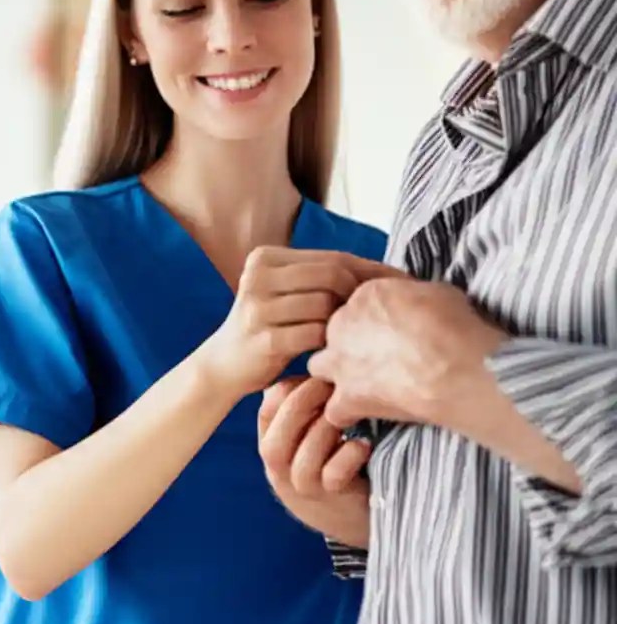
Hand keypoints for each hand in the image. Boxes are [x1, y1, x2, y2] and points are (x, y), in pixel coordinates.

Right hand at [199, 247, 397, 398]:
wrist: (223, 366)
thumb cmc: (268, 328)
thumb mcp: (283, 293)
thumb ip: (318, 278)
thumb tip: (385, 272)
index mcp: (264, 257)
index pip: (333, 257)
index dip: (371, 271)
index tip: (401, 286)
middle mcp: (258, 276)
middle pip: (333, 275)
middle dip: (361, 295)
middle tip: (379, 317)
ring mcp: (258, 307)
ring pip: (326, 304)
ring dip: (345, 323)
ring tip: (351, 338)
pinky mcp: (264, 339)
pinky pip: (315, 334)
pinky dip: (330, 344)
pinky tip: (333, 354)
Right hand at [258, 376, 370, 547]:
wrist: (355, 517)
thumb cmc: (334, 464)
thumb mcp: (309, 438)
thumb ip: (304, 412)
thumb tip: (311, 368)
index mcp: (272, 449)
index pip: (264, 415)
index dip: (286, 390)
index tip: (312, 374)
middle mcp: (281, 473)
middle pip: (275, 442)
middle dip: (301, 405)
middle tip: (328, 385)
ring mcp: (305, 491)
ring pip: (303, 460)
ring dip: (325, 430)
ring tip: (347, 414)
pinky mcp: (333, 502)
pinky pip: (333, 478)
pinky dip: (347, 456)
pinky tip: (363, 445)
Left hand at [308, 278, 507, 431]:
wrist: (456, 365)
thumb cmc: (454, 327)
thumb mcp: (436, 293)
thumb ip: (413, 299)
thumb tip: (416, 309)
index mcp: (365, 295)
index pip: (358, 305)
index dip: (374, 321)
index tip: (392, 332)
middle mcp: (343, 324)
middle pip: (334, 333)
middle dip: (350, 344)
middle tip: (378, 357)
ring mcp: (341, 362)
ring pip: (321, 367)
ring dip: (338, 375)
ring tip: (364, 385)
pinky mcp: (348, 397)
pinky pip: (334, 411)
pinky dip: (346, 415)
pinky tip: (364, 416)